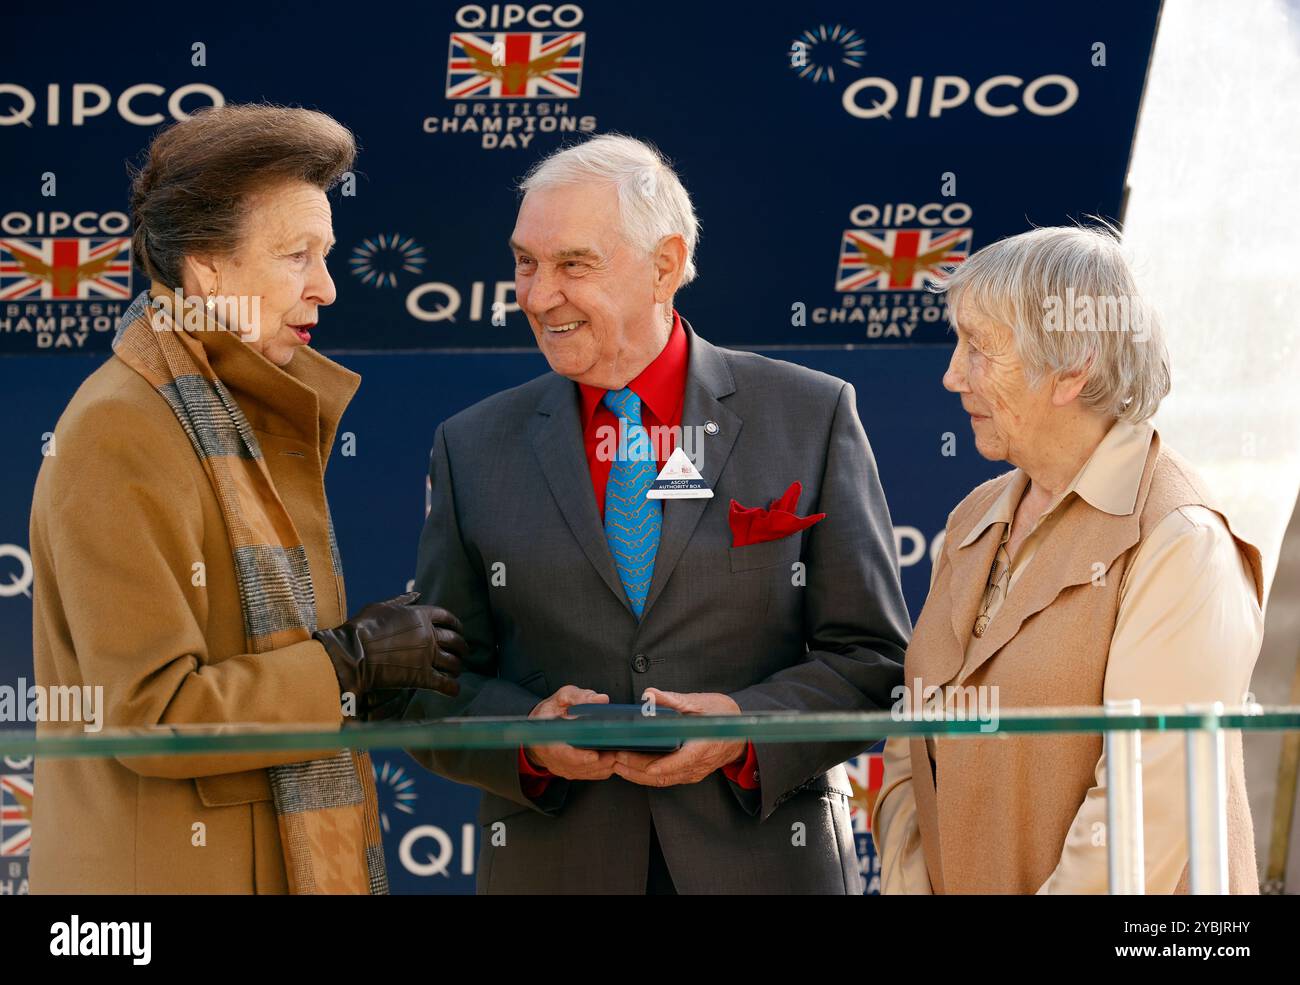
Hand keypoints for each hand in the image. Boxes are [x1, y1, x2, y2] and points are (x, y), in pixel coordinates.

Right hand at [314, 592, 466, 705]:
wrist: (353, 653)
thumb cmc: (363, 628)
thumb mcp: (382, 607)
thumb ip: (402, 601)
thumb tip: (416, 594)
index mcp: (420, 615)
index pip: (447, 617)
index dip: (456, 624)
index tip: (458, 630)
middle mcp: (428, 635)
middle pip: (455, 640)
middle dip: (462, 647)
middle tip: (463, 653)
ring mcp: (427, 656)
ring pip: (453, 663)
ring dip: (457, 667)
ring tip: (456, 671)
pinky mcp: (421, 677)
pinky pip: (444, 684)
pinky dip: (452, 688)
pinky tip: (453, 690)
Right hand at [523, 685, 616, 780]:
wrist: (539, 729)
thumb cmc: (550, 713)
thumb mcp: (561, 698)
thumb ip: (579, 697)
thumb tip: (600, 699)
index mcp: (550, 742)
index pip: (564, 755)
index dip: (580, 757)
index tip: (595, 755)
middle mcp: (557, 760)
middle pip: (583, 767)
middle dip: (602, 760)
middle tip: (617, 749)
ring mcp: (567, 769)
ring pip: (592, 772)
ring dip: (607, 764)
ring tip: (619, 750)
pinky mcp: (575, 772)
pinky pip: (594, 774)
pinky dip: (606, 767)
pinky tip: (613, 754)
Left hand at [612, 688, 746, 786]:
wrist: (741, 733)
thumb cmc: (722, 715)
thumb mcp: (700, 702)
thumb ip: (673, 700)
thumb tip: (649, 695)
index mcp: (703, 747)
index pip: (680, 761)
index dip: (659, 764)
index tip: (638, 761)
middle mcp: (697, 764)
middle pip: (664, 774)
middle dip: (636, 769)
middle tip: (615, 758)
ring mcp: (692, 772)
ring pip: (662, 780)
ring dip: (637, 774)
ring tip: (616, 764)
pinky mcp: (688, 774)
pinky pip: (665, 779)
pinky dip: (645, 775)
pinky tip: (630, 767)